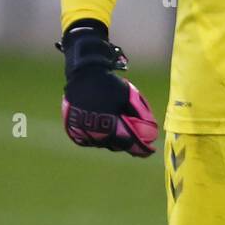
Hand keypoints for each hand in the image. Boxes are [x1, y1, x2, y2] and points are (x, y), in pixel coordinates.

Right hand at [57, 22, 157, 156]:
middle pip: (116, 145)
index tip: (150, 150)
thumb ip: (140, 114)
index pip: (129, 143)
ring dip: (112, 138)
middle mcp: (93, 133)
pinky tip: (104, 127)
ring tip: (117, 126)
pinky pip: (90, 140)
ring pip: (103, 143)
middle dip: (127, 141)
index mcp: (108, 126)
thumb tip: (151, 133)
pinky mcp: (73, 131)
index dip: (141, 148)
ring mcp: (81, 133)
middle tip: (135, 135)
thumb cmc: (109, 85)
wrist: (83, 74)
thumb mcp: (130, 96)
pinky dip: (99, 136)